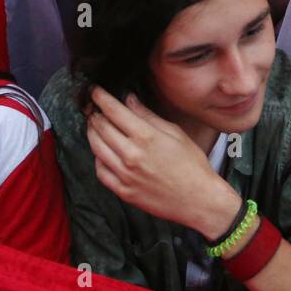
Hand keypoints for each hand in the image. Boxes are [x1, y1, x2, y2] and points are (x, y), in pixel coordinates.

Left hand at [86, 88, 241, 237]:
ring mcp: (125, 175)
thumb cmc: (192, 165)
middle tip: (93, 108)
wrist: (198, 199)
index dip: (101, 98)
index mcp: (146, 137)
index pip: (114, 111)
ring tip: (94, 126)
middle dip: (94, 114)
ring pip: (96, 148)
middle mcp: (132, 155)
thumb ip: (149, 116)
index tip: (95, 91)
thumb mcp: (175, 133)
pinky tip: (102, 152)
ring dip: (92, 133)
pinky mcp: (123, 191)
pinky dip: (97, 158)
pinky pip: (100, 171)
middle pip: (101, 128)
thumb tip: (130, 100)